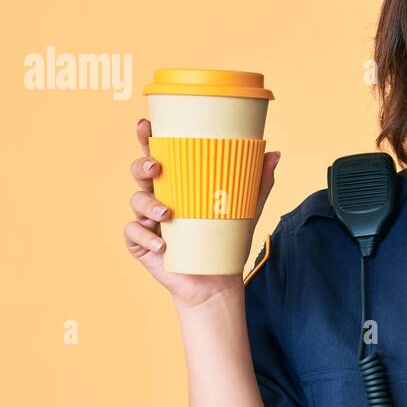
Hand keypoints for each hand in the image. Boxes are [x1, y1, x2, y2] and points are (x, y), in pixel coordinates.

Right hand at [123, 117, 280, 308]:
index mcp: (178, 185)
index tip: (146, 124)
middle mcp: (158, 198)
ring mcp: (147, 221)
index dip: (147, 138)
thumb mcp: (246, 211)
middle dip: (142, 165)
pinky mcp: (141, 245)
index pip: (159, 155)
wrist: (218, 281)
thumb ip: (258, 183)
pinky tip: (162, 244)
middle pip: (140, 173)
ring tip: (166, 214)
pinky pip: (133, 234)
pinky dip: (145, 237)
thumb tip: (274, 153)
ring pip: (136, 201)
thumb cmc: (227, 242)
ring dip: (147, 204)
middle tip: (156, 167)